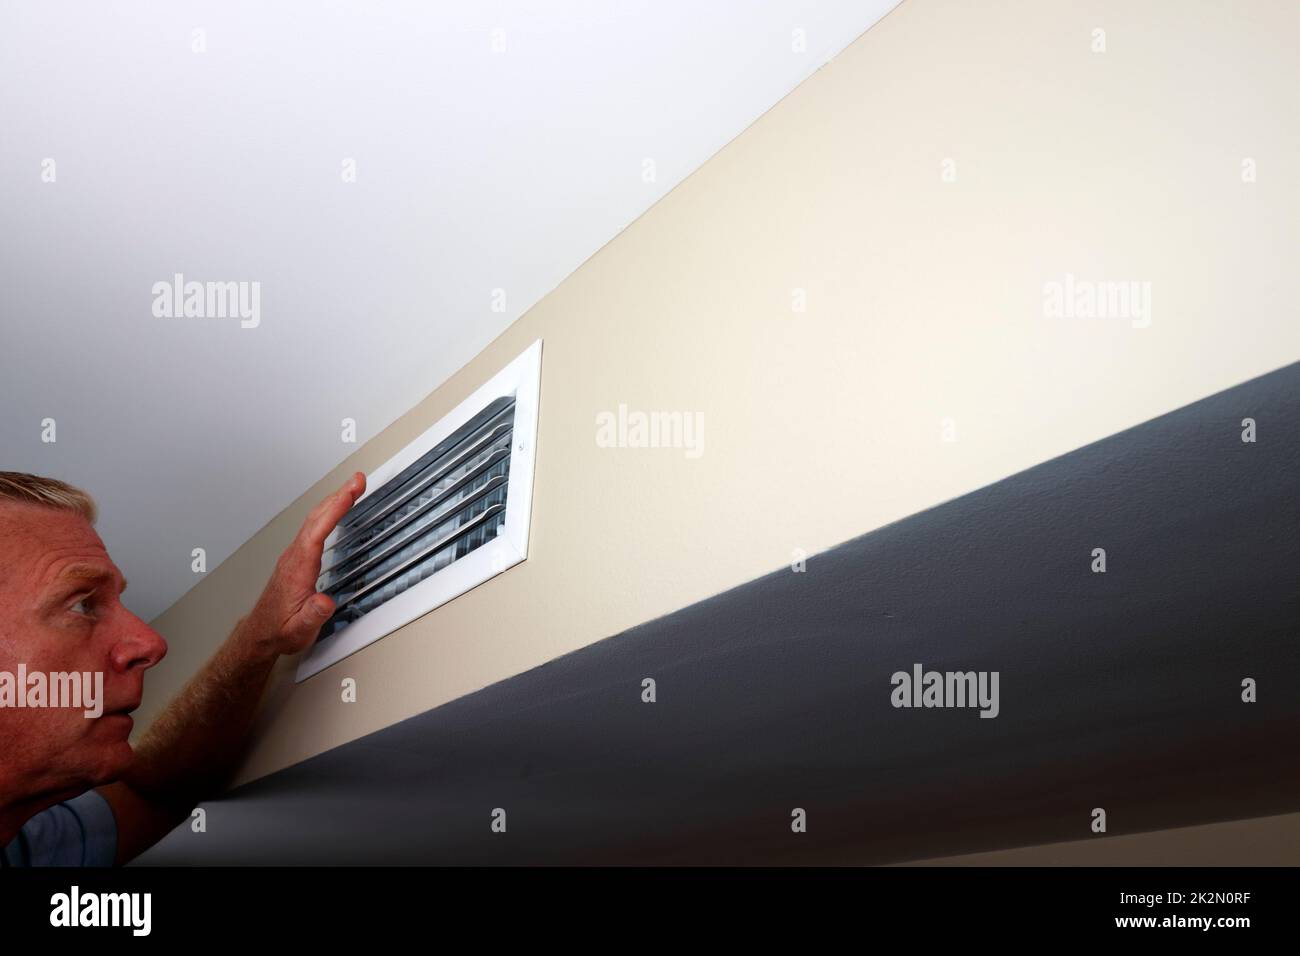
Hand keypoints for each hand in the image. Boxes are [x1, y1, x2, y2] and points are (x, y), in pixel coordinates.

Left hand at [244, 471, 366, 658]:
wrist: (262, 633)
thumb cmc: (281, 629)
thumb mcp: (300, 629)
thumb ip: (314, 615)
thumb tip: (325, 602)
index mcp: (298, 567)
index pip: (318, 530)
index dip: (336, 508)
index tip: (351, 491)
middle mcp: (294, 556)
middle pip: (317, 517)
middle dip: (338, 495)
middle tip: (358, 479)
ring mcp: (294, 555)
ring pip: (314, 519)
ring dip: (333, 500)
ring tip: (352, 487)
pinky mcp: (296, 557)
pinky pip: (313, 527)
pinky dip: (327, 512)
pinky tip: (334, 510)